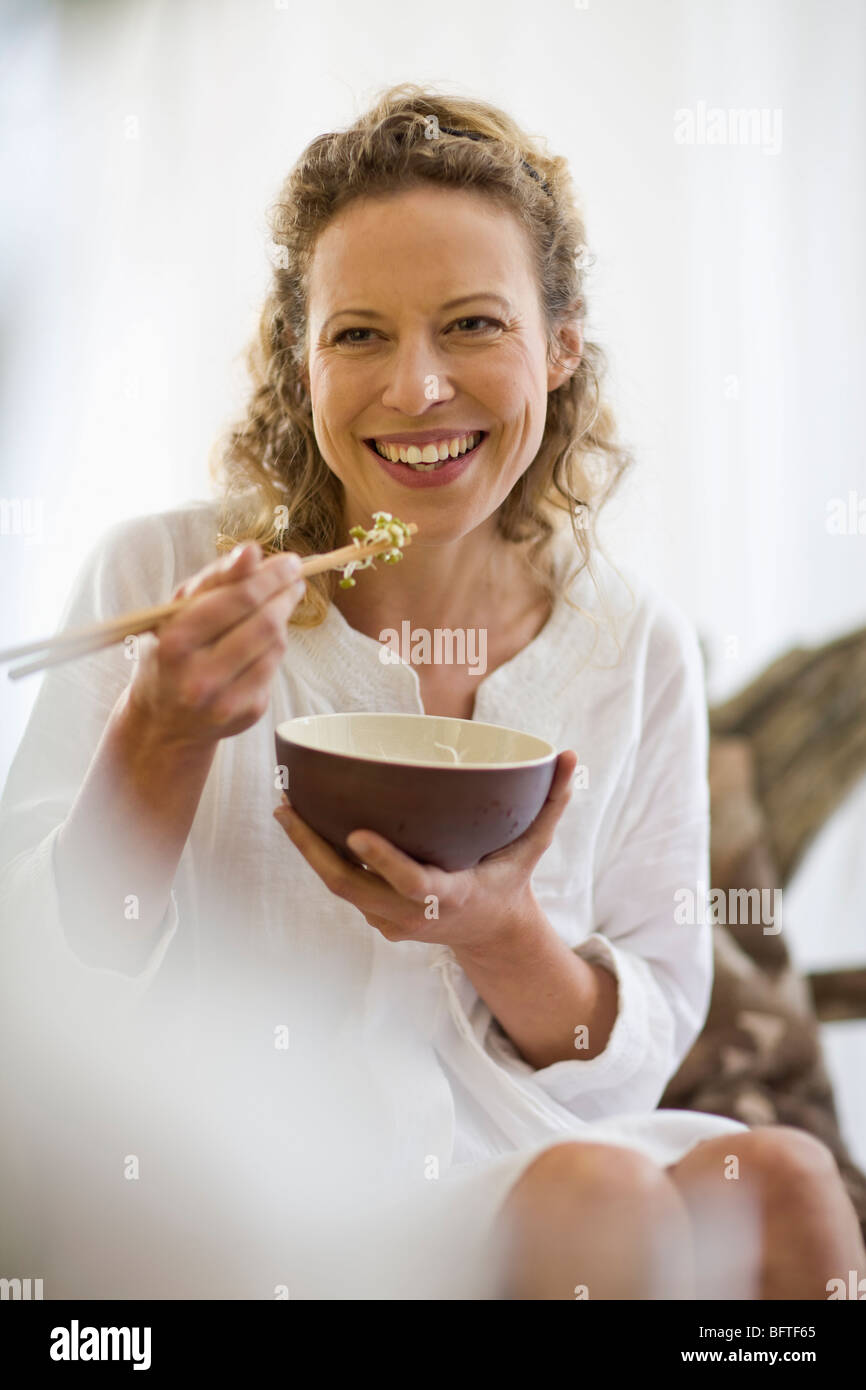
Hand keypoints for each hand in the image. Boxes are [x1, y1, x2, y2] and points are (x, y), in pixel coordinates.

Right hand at [127, 541, 305, 749]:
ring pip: (276, 644)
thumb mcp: (178, 611)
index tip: (290, 562)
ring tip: (279, 604)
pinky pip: (275, 667)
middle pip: (264, 622)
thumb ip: (215, 579)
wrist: (165, 720)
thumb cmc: (173, 652)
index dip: (271, 576)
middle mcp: (199, 677)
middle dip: (285, 593)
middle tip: (295, 578)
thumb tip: (252, 552)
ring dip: (282, 618)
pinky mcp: (248, 713)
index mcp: (175, 643)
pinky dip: (274, 647)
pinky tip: (264, 640)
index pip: (238, 599)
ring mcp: (226, 700)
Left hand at [273, 749, 578, 953]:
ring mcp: (389, 921)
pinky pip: (342, 886)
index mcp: (450, 896)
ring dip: (307, 851)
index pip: (412, 882)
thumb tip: (572, 756)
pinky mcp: (376, 919)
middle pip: (351, 885)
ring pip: (338, 886)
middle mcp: (413, 915)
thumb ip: (552, 804)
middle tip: (287, 808)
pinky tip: (303, 825)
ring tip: (285, 808)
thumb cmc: (509, 880)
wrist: (491, 936)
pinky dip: (320, 858)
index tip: (356, 831)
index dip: (384, 860)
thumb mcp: (533, 848)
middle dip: (313, 850)